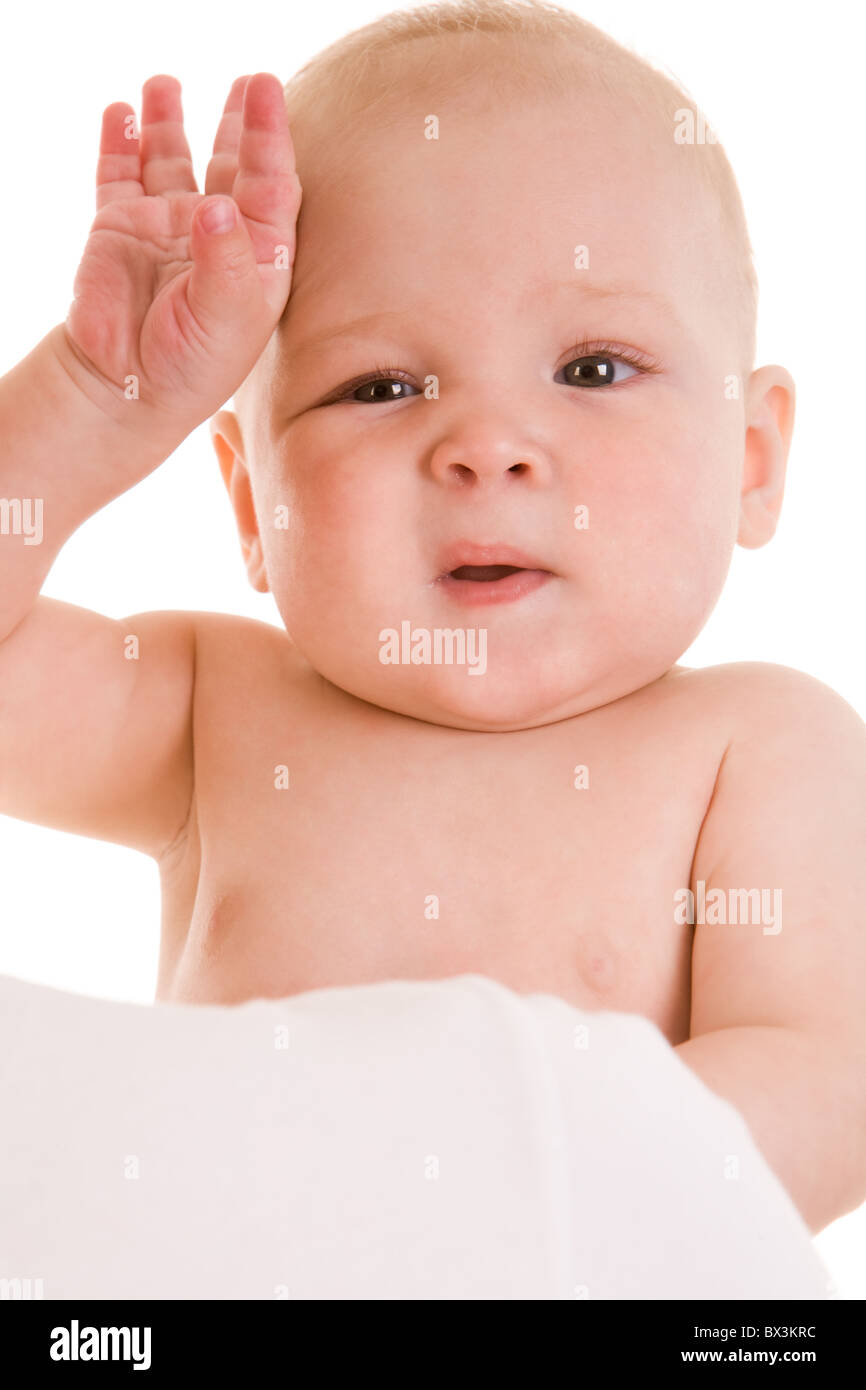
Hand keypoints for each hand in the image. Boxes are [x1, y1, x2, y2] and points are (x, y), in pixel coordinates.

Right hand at [59, 72, 300, 465]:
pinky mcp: (120, 227)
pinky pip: (119, 172)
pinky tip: (122, 111)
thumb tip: (214, 204)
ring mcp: (166, 227)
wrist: (126, 390)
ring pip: (172, 158)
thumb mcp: (225, 321)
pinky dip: (119, 141)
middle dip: (241, 122)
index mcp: (257, 256)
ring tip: (167, 82)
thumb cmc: (192, 368)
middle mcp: (216, 234)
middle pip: (232, 164)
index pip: (271, 186)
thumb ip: (225, 262)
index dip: (271, 138)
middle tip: (251, 80)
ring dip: (170, 121)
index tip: (267, 92)